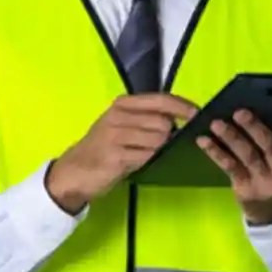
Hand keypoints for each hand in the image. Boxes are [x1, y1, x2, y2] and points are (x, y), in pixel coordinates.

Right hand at [46, 93, 198, 213]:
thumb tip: (180, 120)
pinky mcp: (116, 156)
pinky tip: (139, 163)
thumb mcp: (121, 126)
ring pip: (158, 140)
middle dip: (170, 135)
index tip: (198, 114)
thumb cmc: (102, 148)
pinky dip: (149, 160)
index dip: (182, 106)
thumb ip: (146, 119)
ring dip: (160, 150)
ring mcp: (116, 136)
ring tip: (146, 154)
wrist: (73, 171)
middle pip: (163, 122)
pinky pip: (147, 156)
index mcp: (122, 104)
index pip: (160, 100)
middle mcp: (119, 116)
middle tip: (165, 145)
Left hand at [197, 107, 271, 224]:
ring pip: (247, 157)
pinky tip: (204, 140)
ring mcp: (265, 184)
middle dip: (256, 129)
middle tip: (240, 111)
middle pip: (271, 149)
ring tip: (217, 122)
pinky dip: (216, 153)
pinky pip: (230, 168)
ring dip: (231, 138)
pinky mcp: (245, 189)